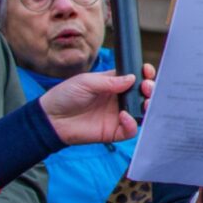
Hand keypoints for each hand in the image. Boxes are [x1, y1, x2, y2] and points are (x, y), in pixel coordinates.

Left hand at [39, 63, 153, 145]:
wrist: (51, 118)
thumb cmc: (65, 96)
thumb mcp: (86, 82)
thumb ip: (110, 81)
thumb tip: (133, 78)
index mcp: (113, 84)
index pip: (135, 79)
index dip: (144, 74)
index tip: (147, 71)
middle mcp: (118, 100)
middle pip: (143, 95)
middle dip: (151, 89)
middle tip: (147, 87)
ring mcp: (117, 116)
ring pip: (142, 112)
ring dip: (147, 106)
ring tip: (144, 101)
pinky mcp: (113, 132)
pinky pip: (130, 130)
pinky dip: (132, 124)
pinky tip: (123, 116)